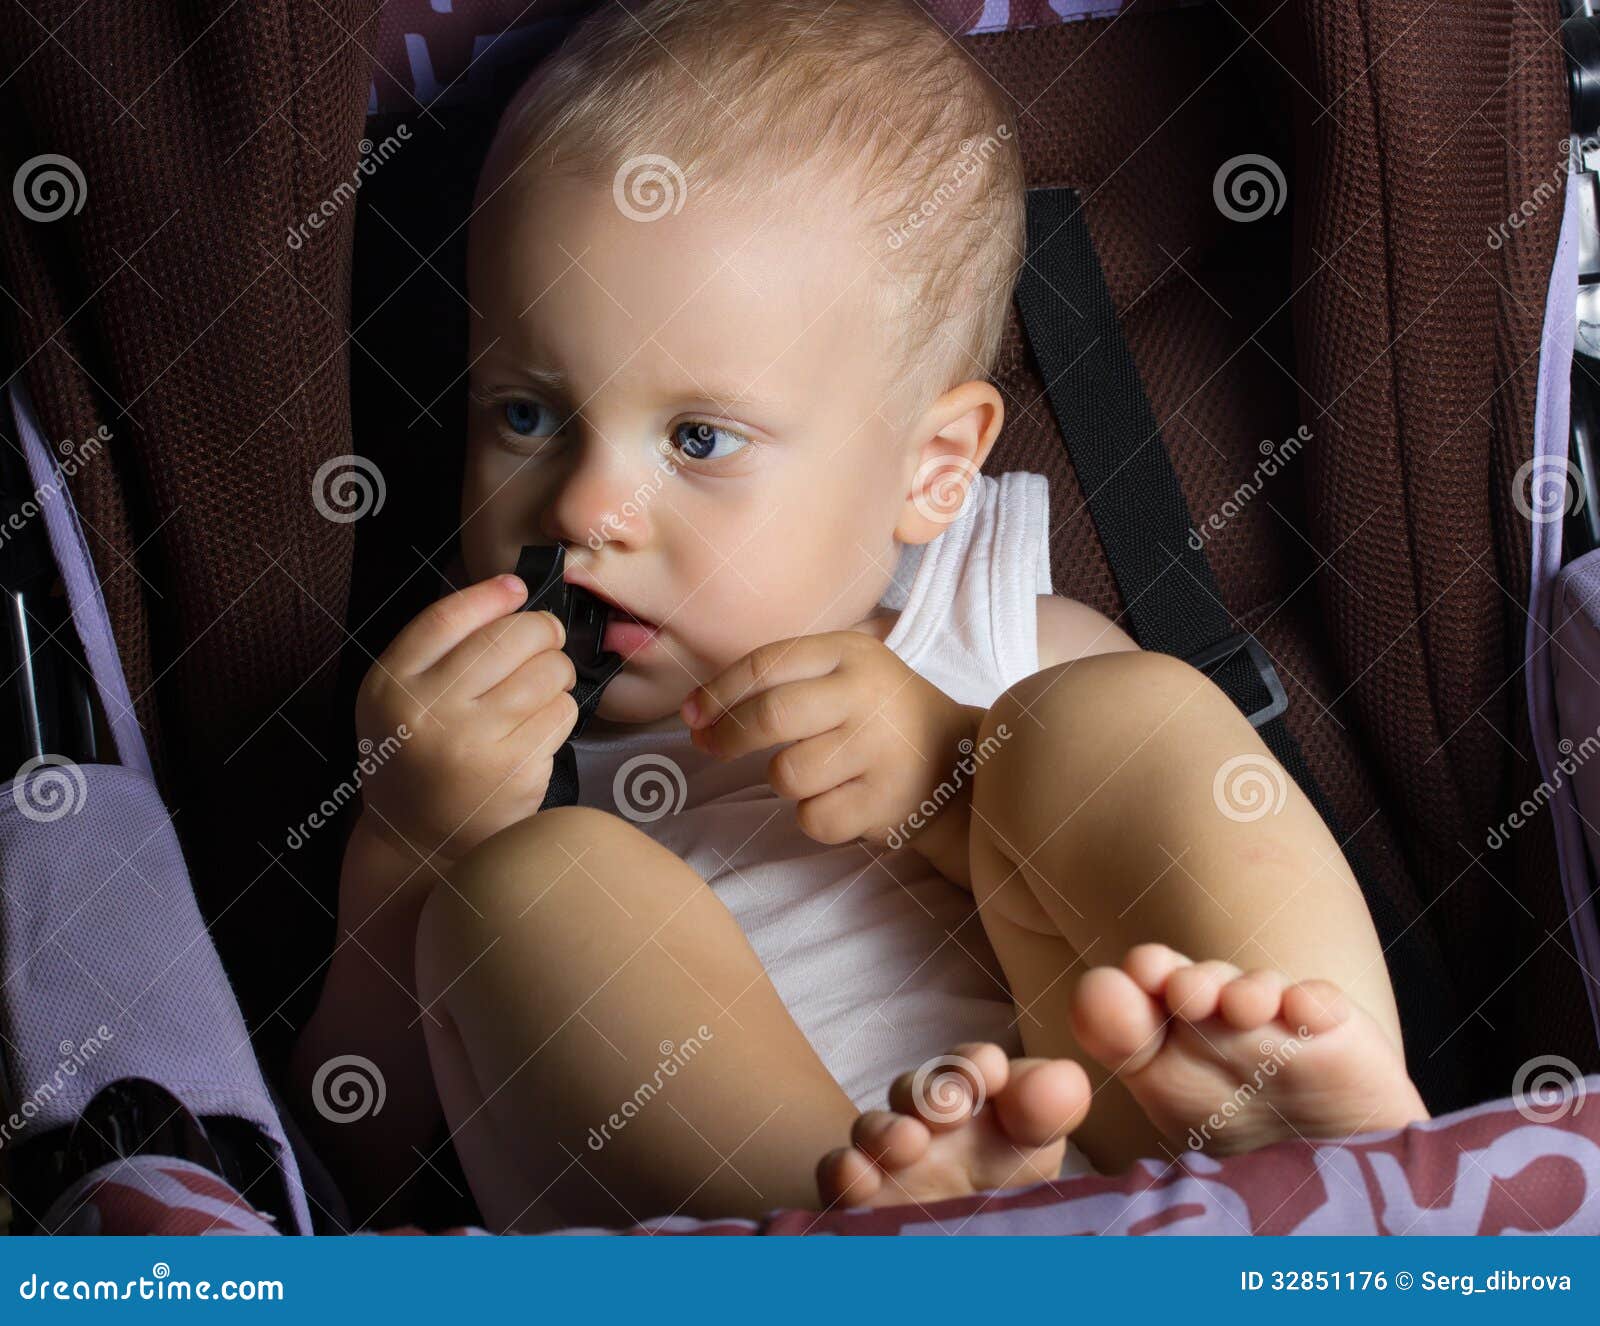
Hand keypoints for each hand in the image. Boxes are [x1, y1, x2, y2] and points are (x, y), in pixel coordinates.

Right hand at [353, 574, 578, 865]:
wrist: (419, 841)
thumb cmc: (418, 755)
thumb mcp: (400, 696)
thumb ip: (440, 646)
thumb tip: (510, 590)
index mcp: (391, 685)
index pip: (447, 618)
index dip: (490, 595)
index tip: (516, 589)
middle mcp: (427, 712)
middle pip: (510, 638)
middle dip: (542, 631)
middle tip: (545, 640)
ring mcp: (472, 744)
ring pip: (547, 673)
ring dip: (557, 672)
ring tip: (542, 687)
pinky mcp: (513, 772)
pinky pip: (561, 714)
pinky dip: (560, 712)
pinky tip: (539, 727)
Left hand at [681, 632, 980, 848]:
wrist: (960, 764)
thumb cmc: (878, 717)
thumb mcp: (842, 674)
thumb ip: (777, 682)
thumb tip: (695, 716)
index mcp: (849, 653)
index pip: (764, 665)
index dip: (717, 693)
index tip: (692, 717)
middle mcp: (866, 694)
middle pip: (769, 716)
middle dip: (728, 737)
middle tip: (713, 748)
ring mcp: (879, 749)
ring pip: (787, 774)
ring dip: (785, 780)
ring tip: (817, 773)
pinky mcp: (886, 800)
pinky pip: (814, 818)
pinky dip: (816, 816)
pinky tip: (844, 799)